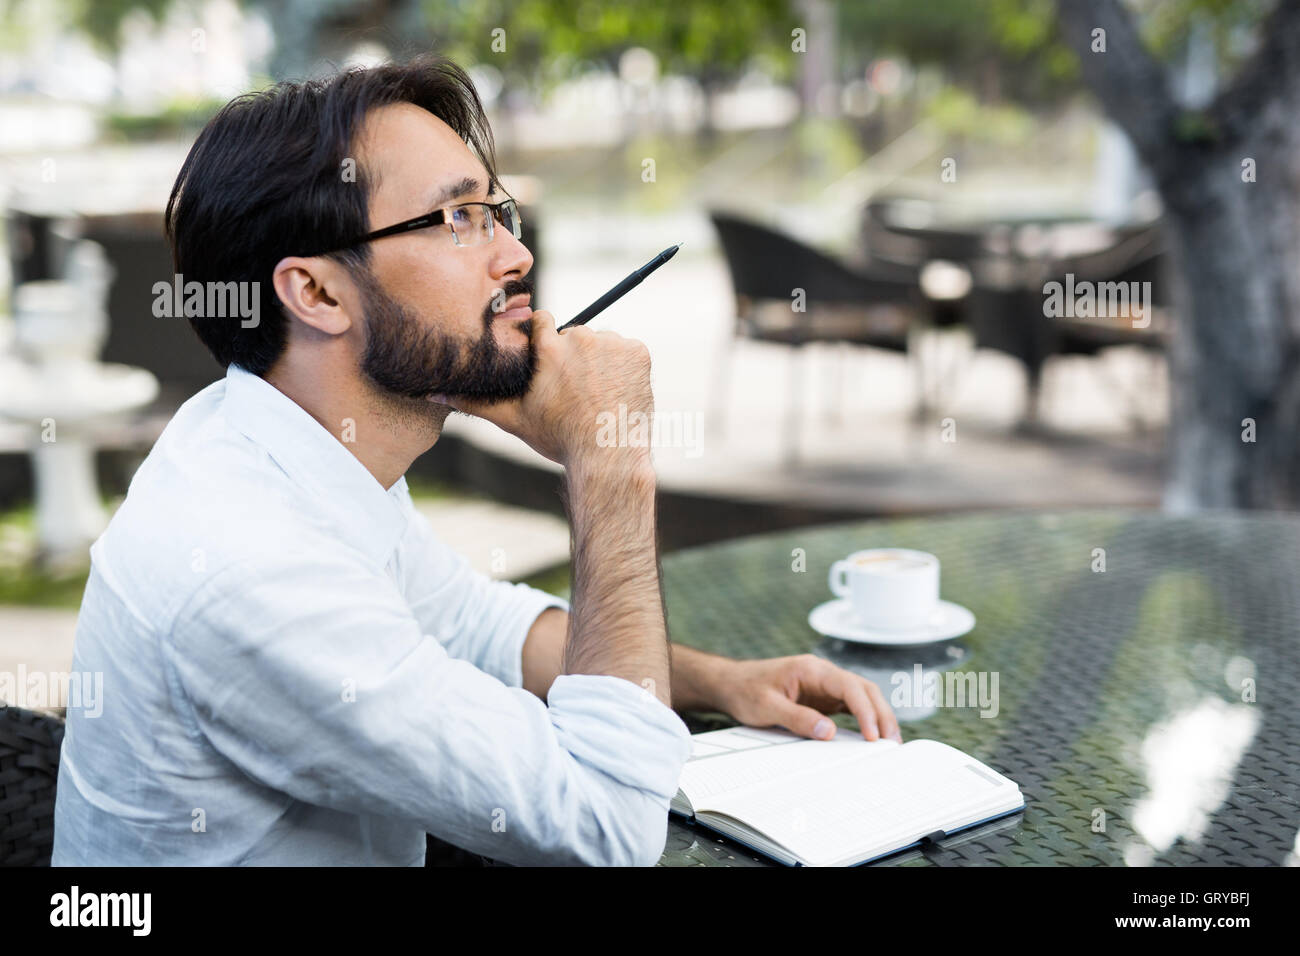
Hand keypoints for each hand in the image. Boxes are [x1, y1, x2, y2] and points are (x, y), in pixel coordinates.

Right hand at [430, 309, 654, 473]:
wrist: (607, 458)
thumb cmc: (558, 440)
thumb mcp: (512, 419)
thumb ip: (474, 400)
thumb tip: (434, 392)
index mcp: (548, 347)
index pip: (543, 321)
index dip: (545, 342)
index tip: (550, 364)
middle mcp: (580, 337)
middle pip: (575, 335)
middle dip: (575, 357)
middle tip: (577, 392)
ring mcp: (613, 343)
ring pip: (603, 344)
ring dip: (601, 362)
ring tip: (598, 397)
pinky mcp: (639, 353)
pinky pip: (628, 352)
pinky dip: (625, 368)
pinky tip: (617, 394)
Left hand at [712, 654, 900, 742]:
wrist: (731, 683)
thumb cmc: (746, 690)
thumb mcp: (766, 707)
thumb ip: (797, 718)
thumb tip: (828, 732)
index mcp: (811, 669)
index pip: (849, 686)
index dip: (865, 710)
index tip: (872, 735)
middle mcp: (822, 674)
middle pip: (863, 689)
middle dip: (881, 713)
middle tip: (891, 742)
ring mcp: (824, 685)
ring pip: (861, 696)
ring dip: (877, 716)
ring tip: (888, 742)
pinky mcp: (822, 697)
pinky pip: (849, 706)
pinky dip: (864, 719)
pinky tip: (871, 736)